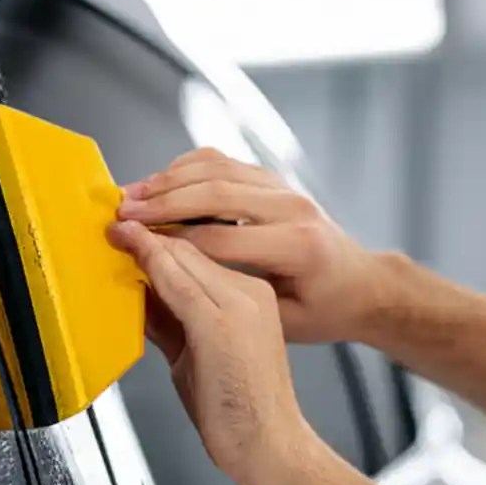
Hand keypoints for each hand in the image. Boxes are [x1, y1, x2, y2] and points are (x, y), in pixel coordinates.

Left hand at [107, 220, 313, 483]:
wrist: (269, 446)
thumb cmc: (236, 408)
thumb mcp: (194, 351)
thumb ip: (170, 320)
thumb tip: (139, 298)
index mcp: (249, 294)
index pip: (197, 252)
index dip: (157, 240)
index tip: (127, 231)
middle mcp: (249, 291)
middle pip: (188, 248)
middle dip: (146, 234)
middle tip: (113, 223)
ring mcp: (239, 304)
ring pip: (181, 257)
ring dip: (143, 241)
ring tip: (114, 229)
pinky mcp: (221, 322)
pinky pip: (176, 281)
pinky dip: (148, 262)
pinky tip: (128, 248)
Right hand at [119, 148, 398, 343]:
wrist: (362, 284)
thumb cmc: (324, 310)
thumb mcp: (283, 322)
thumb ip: (232, 297)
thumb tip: (174, 283)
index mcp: (297, 247)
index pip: (220, 239)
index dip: (172, 240)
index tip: (135, 242)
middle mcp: (292, 208)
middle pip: (214, 194)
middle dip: (162, 202)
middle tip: (123, 210)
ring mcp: (284, 188)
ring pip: (217, 169)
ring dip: (168, 179)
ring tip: (133, 193)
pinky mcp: (273, 179)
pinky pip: (224, 162)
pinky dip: (187, 167)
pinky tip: (162, 180)